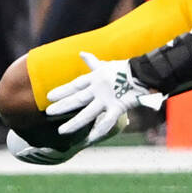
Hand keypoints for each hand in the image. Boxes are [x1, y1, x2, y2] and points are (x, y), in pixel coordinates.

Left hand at [45, 51, 165, 142]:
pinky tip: (89, 139)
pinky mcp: (117, 107)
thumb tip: (82, 53)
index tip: (49, 96)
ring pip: (87, 113)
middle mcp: (98, 89)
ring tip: (62, 131)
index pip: (75, 85)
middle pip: (77, 98)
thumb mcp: (105, 65)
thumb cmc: (123, 69)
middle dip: (62, 106)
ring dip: (74, 123)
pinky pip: (107, 122)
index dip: (62, 90)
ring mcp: (106, 99)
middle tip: (48, 112)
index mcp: (95, 78)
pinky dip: (98, 131)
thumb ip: (92, 62)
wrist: (143, 73)